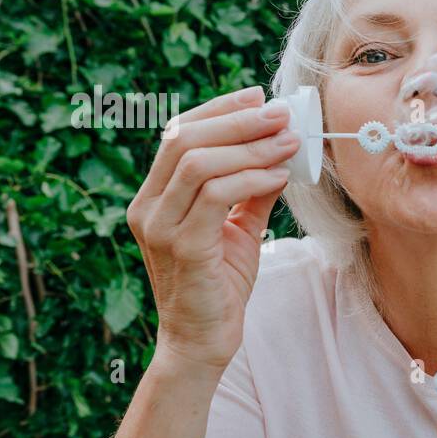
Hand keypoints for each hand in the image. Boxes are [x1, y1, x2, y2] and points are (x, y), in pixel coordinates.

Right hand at [126, 85, 297, 371]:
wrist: (204, 342)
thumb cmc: (219, 285)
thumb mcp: (236, 228)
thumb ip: (250, 189)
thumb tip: (278, 149)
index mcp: (153, 196)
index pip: (178, 134)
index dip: (219, 109)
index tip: (258, 95)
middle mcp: (147, 207)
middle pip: (185, 139)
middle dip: (238, 120)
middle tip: (281, 113)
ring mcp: (159, 227)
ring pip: (198, 163)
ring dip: (250, 146)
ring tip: (289, 142)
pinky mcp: (182, 248)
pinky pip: (216, 196)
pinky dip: (252, 179)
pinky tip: (278, 176)